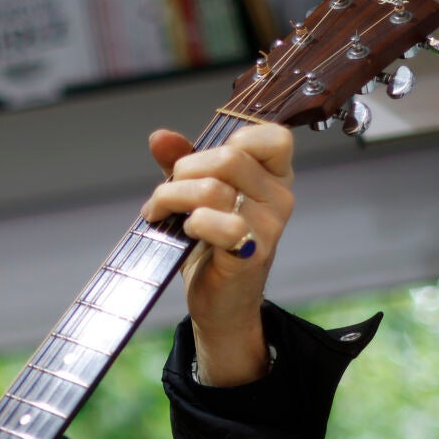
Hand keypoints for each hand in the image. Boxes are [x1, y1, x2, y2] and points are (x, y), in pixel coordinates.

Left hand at [141, 124, 295, 385]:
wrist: (221, 302)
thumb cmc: (212, 245)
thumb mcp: (197, 195)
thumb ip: (183, 161)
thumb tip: (159, 136)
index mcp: (274, 177)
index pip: (273, 137)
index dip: (234, 137)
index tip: (204, 161)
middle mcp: (279, 197)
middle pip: (229, 157)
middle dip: (184, 170)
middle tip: (166, 193)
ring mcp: (269, 226)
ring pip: (214, 188)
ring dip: (172, 196)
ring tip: (159, 212)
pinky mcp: (251, 254)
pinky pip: (218, 224)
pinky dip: (191, 223)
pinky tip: (183, 231)